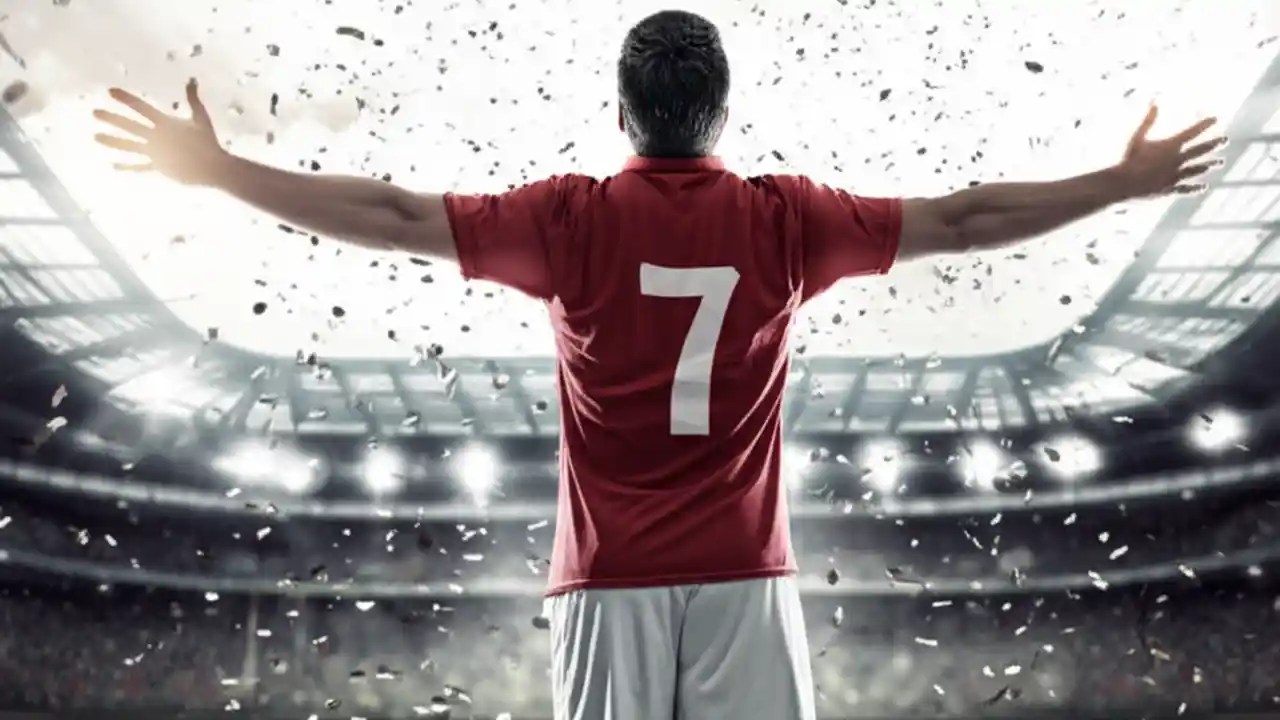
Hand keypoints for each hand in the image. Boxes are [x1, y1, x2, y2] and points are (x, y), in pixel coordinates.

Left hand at [93, 78, 228, 185]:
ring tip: (96, 137)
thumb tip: (191, 79)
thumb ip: (193, 99)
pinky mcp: (159, 167)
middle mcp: (156, 138)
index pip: (141, 108)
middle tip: (95, 113)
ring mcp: (155, 153)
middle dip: (111, 118)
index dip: (125, 99)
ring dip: (112, 141)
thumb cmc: (208, 142)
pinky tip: (114, 165)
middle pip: (129, 126)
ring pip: (129, 146)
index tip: (110, 92)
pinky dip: (128, 166)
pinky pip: (140, 166)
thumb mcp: (201, 118)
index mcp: (165, 124)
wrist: (213, 168)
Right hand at [1117, 106, 1226, 197]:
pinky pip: (1186, 188)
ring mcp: (1176, 175)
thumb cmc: (1131, 159)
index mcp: (1171, 146)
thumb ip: (1148, 121)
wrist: (1126, 183)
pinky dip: (1195, 188)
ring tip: (1220, 162)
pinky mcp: (1170, 188)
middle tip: (1225, 140)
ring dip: (1209, 165)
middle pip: (1200, 151)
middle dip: (1214, 144)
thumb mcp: (1138, 137)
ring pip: (1197, 169)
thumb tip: (1155, 103)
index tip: (1215, 119)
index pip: (1192, 133)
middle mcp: (1178, 160)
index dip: (1204, 125)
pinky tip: (1203, 187)